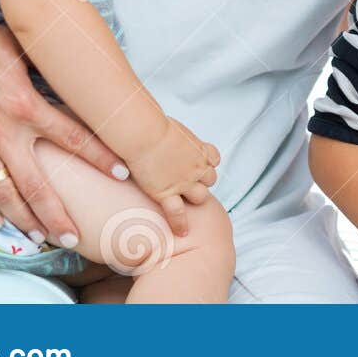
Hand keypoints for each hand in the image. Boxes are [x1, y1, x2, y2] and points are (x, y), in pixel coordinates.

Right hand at [0, 0, 125, 247]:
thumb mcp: (24, 49)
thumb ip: (49, 71)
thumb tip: (81, 74)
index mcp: (27, 104)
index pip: (74, 138)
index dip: (100, 157)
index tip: (122, 174)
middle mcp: (2, 129)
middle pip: (37, 183)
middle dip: (57, 214)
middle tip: (76, 236)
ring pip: (2, 192)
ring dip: (23, 218)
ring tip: (41, 238)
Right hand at [122, 116, 220, 236]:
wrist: (144, 133)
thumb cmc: (152, 124)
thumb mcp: (174, 127)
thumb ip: (177, 136)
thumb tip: (170, 134)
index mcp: (199, 149)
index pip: (214, 159)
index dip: (206, 164)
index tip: (199, 166)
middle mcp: (197, 166)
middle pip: (210, 180)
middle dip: (202, 182)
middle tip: (191, 185)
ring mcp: (184, 182)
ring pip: (201, 197)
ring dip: (195, 198)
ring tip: (186, 204)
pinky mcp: (167, 193)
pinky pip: (178, 214)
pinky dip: (181, 223)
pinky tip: (181, 232)